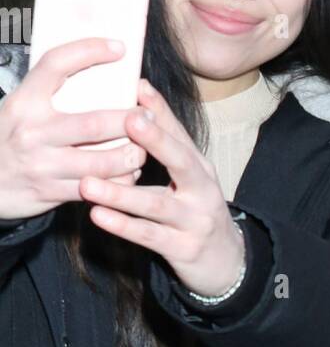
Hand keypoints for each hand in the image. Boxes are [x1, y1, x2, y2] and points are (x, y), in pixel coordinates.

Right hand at [0, 38, 145, 220]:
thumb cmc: (10, 137)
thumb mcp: (20, 108)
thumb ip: (51, 92)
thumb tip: (99, 65)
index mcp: (25, 101)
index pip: (56, 64)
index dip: (89, 51)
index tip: (118, 48)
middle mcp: (32, 131)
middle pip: (94, 123)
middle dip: (129, 121)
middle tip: (148, 115)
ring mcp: (41, 164)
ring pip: (101, 161)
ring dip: (131, 155)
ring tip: (144, 147)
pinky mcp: (50, 191)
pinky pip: (95, 187)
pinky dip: (118, 181)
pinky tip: (129, 172)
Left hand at [79, 78, 244, 297]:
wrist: (225, 260)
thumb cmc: (195, 209)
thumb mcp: (188, 176)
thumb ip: (166, 145)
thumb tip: (138, 99)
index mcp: (200, 166)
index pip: (180, 133)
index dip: (160, 110)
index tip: (138, 86)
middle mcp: (202, 189)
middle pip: (181, 161)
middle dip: (157, 140)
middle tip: (130, 120)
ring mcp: (194, 220)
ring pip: (156, 205)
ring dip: (121, 194)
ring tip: (88, 183)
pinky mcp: (183, 249)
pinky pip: (148, 236)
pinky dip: (122, 226)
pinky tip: (98, 216)